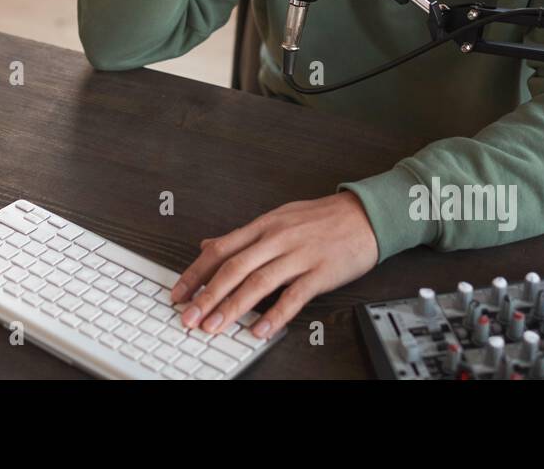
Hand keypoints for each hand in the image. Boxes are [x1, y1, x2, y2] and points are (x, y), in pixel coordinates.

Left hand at [169, 191, 378, 339]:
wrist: (365, 214)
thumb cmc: (320, 218)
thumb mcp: (277, 218)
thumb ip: (242, 236)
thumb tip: (208, 245)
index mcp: (263, 226)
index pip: (220, 249)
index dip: (196, 273)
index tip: (177, 294)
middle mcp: (276, 238)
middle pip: (234, 268)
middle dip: (207, 295)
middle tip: (189, 317)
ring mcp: (298, 254)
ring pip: (258, 282)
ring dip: (232, 307)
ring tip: (214, 326)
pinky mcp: (320, 271)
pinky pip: (294, 296)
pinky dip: (275, 315)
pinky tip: (260, 330)